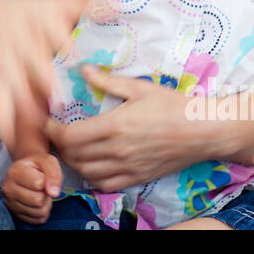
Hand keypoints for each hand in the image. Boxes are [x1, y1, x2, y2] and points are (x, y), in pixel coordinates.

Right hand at [0, 0, 85, 151]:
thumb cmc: (17, 6)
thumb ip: (83, 3)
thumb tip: (116, 3)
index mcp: (40, 23)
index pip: (58, 37)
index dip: (72, 51)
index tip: (86, 67)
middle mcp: (23, 44)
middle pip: (38, 66)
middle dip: (49, 84)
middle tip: (64, 104)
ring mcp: (6, 64)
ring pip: (20, 89)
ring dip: (32, 109)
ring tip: (45, 130)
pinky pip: (0, 103)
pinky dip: (6, 121)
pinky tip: (12, 140)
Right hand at [2, 153, 61, 224]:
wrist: (27, 171)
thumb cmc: (38, 166)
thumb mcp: (48, 161)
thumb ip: (53, 173)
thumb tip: (53, 193)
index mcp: (15, 172)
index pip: (39, 183)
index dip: (46, 180)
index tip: (42, 175)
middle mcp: (8, 188)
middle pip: (38, 200)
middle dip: (45, 194)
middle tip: (42, 187)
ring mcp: (11, 203)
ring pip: (39, 212)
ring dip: (45, 204)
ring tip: (39, 193)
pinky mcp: (16, 214)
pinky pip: (38, 220)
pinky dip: (42, 212)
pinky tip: (37, 202)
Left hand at [45, 65, 249, 191]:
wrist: (203, 131)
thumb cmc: (173, 106)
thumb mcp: (140, 88)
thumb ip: (108, 81)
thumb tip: (84, 69)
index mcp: (115, 126)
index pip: (70, 137)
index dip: (53, 131)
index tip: (50, 123)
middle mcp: (118, 151)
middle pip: (73, 156)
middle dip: (60, 145)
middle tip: (58, 134)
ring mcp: (127, 168)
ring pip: (86, 173)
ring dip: (73, 162)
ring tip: (72, 148)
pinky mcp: (138, 178)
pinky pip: (105, 185)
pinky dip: (92, 177)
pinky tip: (92, 164)